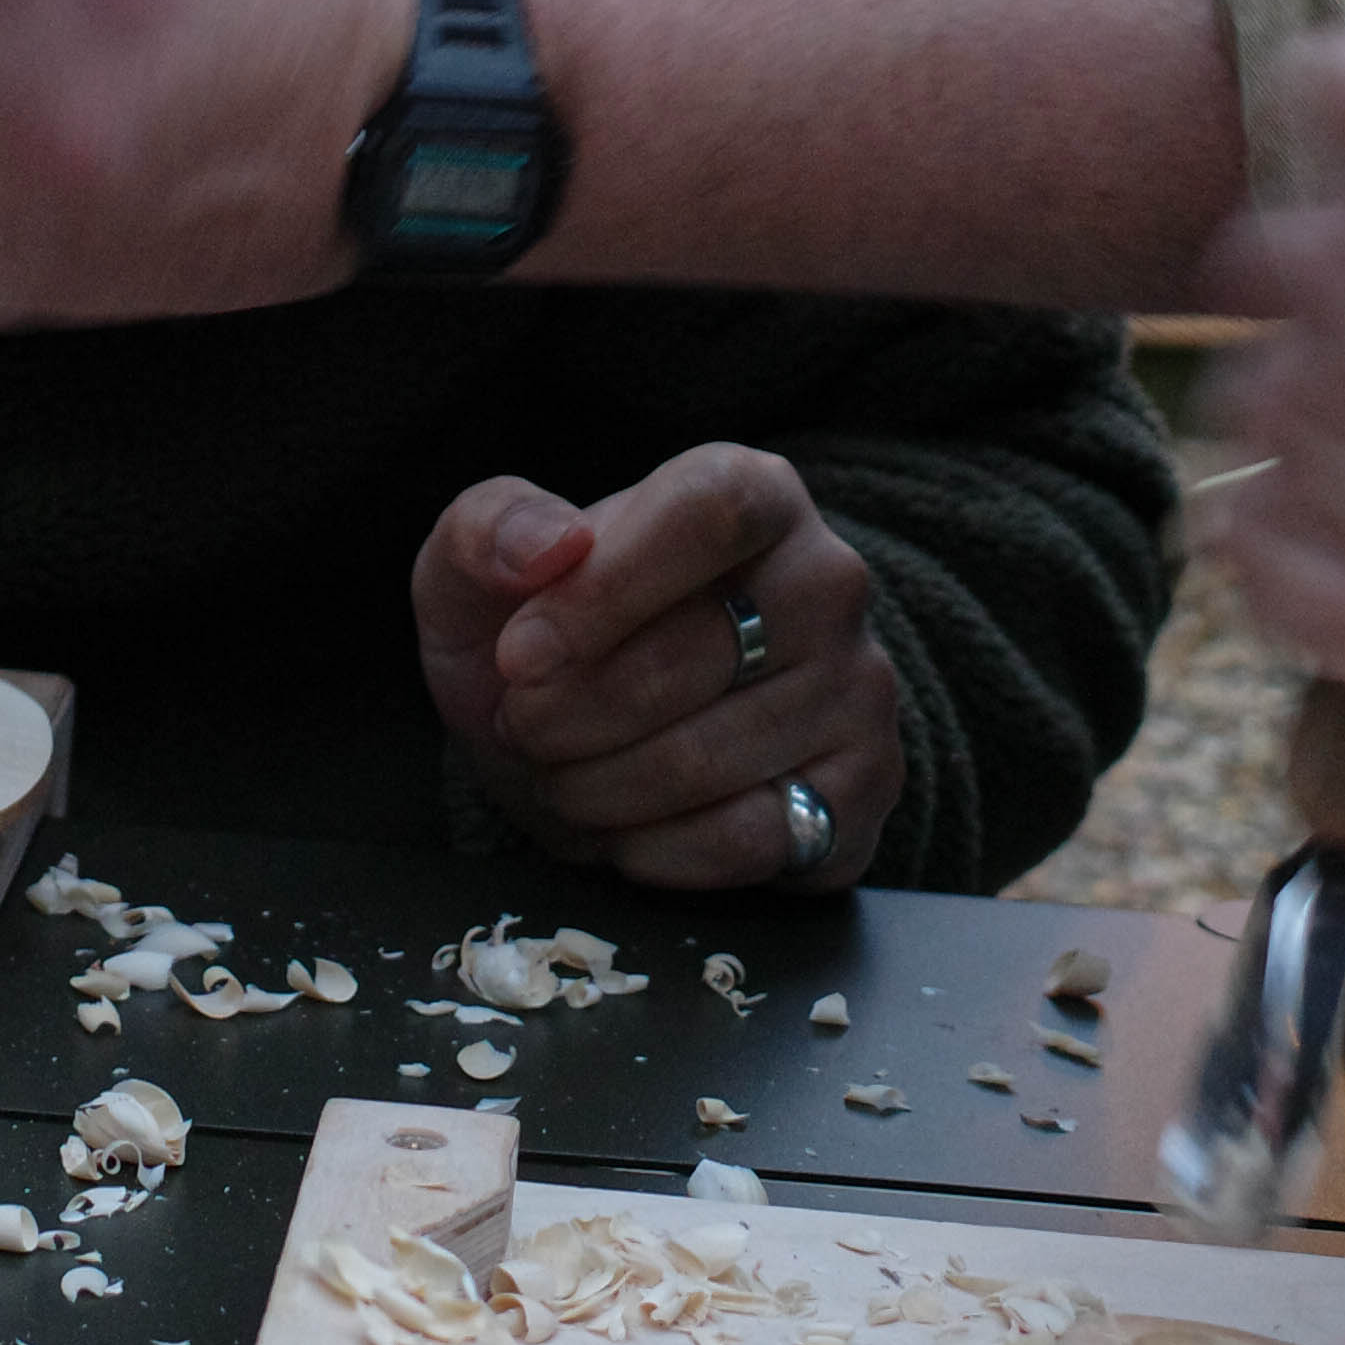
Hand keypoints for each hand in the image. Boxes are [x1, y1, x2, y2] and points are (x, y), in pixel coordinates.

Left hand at [413, 443, 902, 889]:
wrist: (605, 741)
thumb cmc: (546, 640)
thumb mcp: (477, 573)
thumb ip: (486, 531)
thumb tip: (544, 546)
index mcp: (751, 492)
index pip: (706, 515)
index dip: (602, 592)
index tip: (518, 656)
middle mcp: (828, 580)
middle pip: (692, 654)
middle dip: (567, 715)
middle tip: (523, 728)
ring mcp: (859, 689)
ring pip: (707, 761)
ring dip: (596, 789)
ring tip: (566, 774)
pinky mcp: (866, 791)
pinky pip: (749, 842)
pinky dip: (655, 852)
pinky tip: (623, 828)